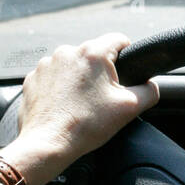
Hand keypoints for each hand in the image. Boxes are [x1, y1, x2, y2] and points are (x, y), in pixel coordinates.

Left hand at [0, 34, 158, 184]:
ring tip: (81, 105)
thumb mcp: (129, 108)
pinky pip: (53, 78)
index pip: (119, 39)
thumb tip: (152, 85)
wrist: (48, 144)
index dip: (128, 54)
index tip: (127, 72)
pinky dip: (60, 89)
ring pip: (72, 66)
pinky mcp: (32, 78)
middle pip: (94, 55)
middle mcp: (67, 52)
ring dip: (79, 80)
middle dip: (101, 73)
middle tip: (103, 98)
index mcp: (93, 53)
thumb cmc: (86, 125)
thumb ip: (149, 91)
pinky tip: (64, 107)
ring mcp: (46, 64)